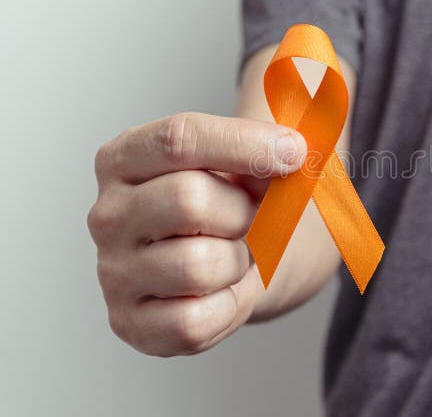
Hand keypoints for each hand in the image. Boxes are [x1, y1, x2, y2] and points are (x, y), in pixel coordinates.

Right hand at [87, 112, 305, 355]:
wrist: (224, 268)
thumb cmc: (228, 206)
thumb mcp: (242, 166)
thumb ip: (260, 155)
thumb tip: (289, 153)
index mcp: (125, 158)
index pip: (179, 138)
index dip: (244, 143)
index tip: (294, 152)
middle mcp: (108, 213)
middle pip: (189, 199)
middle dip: (243, 211)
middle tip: (255, 217)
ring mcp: (113, 272)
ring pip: (197, 264)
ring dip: (238, 261)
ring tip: (235, 255)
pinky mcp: (129, 323)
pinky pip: (194, 321)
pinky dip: (228, 308)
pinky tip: (224, 292)